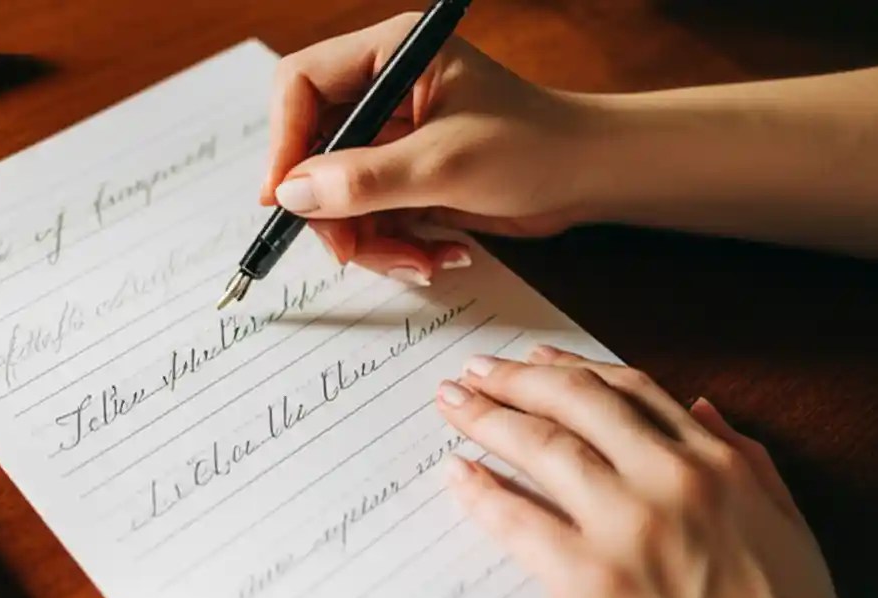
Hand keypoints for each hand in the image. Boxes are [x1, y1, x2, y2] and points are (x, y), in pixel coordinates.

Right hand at [263, 13, 594, 284]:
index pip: (301, 85)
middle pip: (312, 151)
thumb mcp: (446, 164)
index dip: (284, 142)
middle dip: (333, 210)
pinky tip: (437, 256)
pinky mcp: (404, 178)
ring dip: (369, 240)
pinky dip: (393, 247)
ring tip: (419, 262)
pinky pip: (369, 218)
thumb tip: (290, 194)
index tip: (284, 198)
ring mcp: (392, 138)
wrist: (593, 179)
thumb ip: (366, 179)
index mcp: (391, 55)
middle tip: (353, 251)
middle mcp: (383, 91)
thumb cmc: (538, 147)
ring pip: (337, 196)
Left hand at [435, 346, 877, 597]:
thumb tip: (701, 410)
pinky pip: (517, 519)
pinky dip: (480, 490)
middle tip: (476, 371)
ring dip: (487, 417)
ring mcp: (629, 527)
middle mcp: (673, 481)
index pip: (631, 391)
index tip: (536, 358)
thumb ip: (748, 461)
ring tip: (454, 404)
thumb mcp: (785, 528)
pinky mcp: (591, 582)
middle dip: (515, 379)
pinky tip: (458, 474)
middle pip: (574, 402)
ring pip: (540, 446)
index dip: (572, 368)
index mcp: (721, 466)